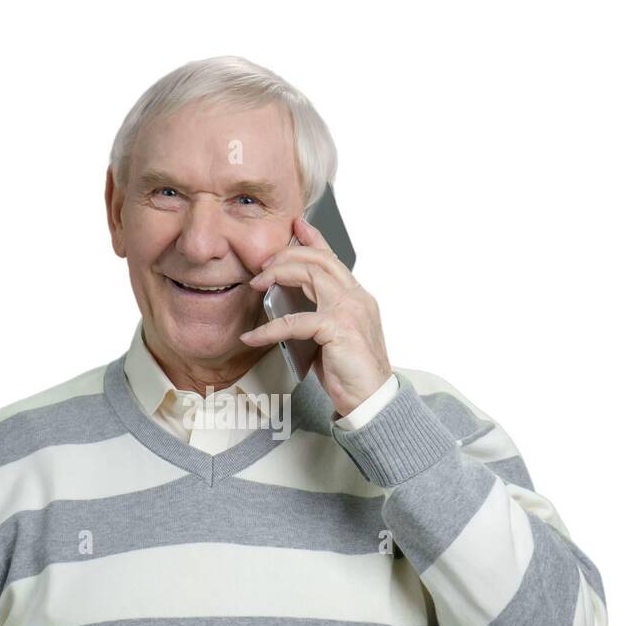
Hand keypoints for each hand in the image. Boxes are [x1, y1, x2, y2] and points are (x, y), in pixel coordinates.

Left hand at [240, 215, 392, 415]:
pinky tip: (253, 337)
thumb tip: (288, 312)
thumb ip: (318, 318)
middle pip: (318, 260)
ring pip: (309, 275)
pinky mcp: (337, 328)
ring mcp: (349, 310)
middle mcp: (357, 298)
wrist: (372, 400)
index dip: (314, 239)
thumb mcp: (333, 339)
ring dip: (278, 275)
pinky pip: (294, 321)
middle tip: (263, 265)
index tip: (297, 226)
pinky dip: (269, 329)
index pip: (334, 259)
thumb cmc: (352, 373)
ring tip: (256, 285)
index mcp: (358, 298)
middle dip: (286, 255)